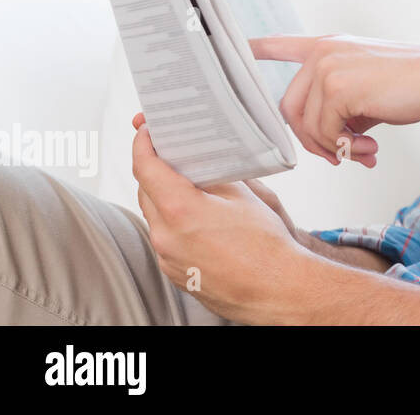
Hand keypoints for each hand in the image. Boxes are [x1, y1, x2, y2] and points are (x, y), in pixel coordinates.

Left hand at [131, 120, 317, 323]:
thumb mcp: (246, 195)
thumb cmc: (267, 244)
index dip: (143, 144)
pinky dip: (173, 221)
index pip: (146, 168)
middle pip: (145, 190)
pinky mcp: (174, 272)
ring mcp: (166, 257)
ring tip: (188, 185)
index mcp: (180, 210)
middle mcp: (165, 235)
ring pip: (153, 216)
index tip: (146, 131)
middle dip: (155, 169)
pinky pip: (164, 238)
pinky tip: (198, 217)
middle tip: (172, 153)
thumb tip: (204, 160)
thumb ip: (218, 175)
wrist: (276, 289)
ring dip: (163, 196)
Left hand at [249, 34, 419, 164]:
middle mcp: (322, 52)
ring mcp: (327, 67)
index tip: (236, 49)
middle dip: (312, 140)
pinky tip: (370, 150)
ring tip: (364, 153)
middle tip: (341, 155)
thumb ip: (342, 109)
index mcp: (329, 47)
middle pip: (288, 108)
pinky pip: (325, 132)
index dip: (254, 49)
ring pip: (305, 126)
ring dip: (333, 149)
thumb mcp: (368, 92)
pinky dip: (345, 149)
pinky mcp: (336, 86)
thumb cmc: (414, 85)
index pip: (280, 44)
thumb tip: (332, 145)